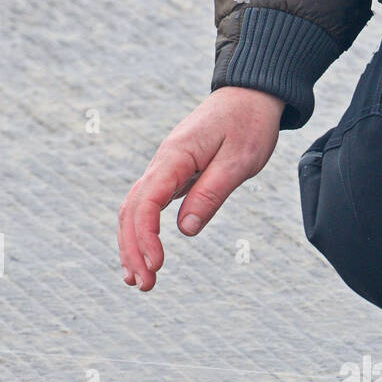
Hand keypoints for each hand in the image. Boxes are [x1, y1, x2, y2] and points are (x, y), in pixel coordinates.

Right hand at [118, 87, 285, 290]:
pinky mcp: (173, 174)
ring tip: (138, 281)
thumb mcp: (238, 161)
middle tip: (144, 286)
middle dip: (133, 250)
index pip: (147, 201)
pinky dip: (142, 232)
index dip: (147, 237)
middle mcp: (163, 163)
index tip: (157, 265)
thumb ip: (211, 194)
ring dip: (132, 245)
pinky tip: (145, 256)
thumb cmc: (248, 124)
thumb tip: (186, 230)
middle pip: (132, 210)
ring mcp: (165, 168)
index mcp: (175, 157)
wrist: (250, 95)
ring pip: (135, 209)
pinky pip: (148, 205)